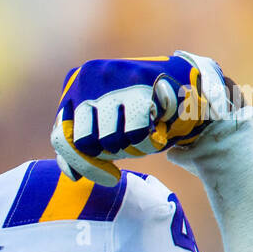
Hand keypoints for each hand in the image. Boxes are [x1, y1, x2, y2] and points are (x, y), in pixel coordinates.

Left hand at [49, 51, 230, 184]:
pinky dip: (149, 142)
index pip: (62, 136)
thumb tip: (72, 176)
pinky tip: (159, 130)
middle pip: (86, 142)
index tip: (107, 175)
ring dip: (132, 148)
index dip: (81, 164)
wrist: (191, 86)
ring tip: (145, 133)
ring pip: (111, 141)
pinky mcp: (143, 84)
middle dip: (110, 152)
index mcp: (76, 83)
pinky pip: (137, 134)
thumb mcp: (105, 124)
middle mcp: (90, 75)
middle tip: (129, 142)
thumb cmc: (142, 111)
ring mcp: (115, 79)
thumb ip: (82, 147)